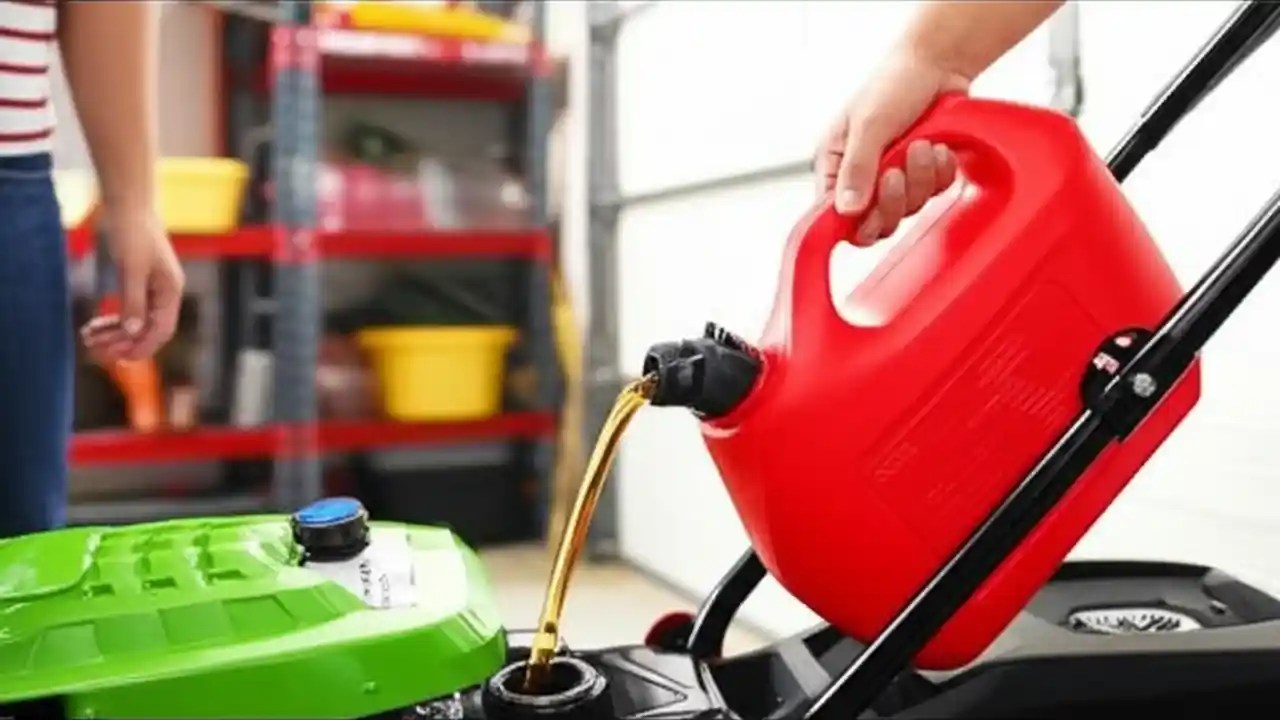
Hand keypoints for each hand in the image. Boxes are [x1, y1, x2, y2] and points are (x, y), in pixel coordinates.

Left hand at [81, 209, 184, 362]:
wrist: (129, 204)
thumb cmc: (133, 232)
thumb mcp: (131, 268)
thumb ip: (133, 300)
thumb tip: (133, 331)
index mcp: (171, 290)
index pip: (161, 330)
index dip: (140, 347)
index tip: (117, 358)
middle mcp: (166, 292)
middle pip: (149, 330)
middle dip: (124, 343)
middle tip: (95, 350)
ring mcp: (154, 288)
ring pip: (138, 321)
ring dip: (115, 333)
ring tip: (88, 337)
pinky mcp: (140, 282)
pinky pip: (130, 309)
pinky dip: (114, 319)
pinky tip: (96, 324)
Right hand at [815, 47, 968, 244]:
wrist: (937, 64)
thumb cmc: (894, 83)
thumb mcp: (869, 124)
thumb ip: (857, 169)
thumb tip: (847, 210)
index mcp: (835, 165)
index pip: (831, 215)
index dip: (851, 222)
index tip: (869, 213)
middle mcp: (861, 178)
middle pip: (873, 223)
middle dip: (892, 199)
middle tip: (897, 171)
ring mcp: (894, 179)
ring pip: (907, 210)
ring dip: (920, 178)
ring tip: (921, 145)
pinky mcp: (923, 177)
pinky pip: (934, 194)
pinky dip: (940, 173)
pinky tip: (937, 148)